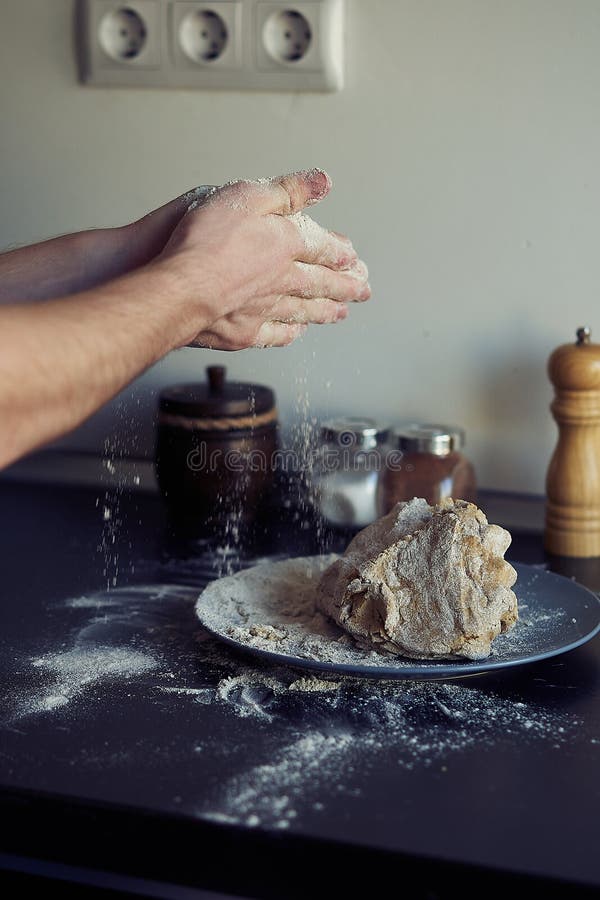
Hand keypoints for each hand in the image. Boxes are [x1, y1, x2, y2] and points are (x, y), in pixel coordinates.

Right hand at [154, 169, 369, 349]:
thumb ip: (288, 191)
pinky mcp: (245, 332)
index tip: (355, 259)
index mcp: (287, 245)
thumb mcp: (248, 196)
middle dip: (345, 287)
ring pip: (304, 311)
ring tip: (340, 313)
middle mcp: (283, 281)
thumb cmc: (206, 241)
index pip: (323, 248)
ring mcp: (266, 309)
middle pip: (321, 284)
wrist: (180, 290)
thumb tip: (323, 182)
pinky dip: (290, 333)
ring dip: (325, 311)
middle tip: (363, 291)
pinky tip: (296, 332)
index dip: (341, 252)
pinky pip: (275, 334)